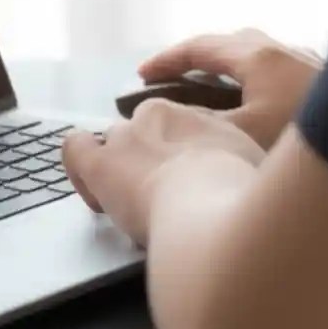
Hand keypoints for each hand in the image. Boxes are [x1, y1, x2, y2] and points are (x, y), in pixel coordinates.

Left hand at [63, 100, 264, 243]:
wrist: (218, 212)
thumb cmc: (244, 193)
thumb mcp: (251, 163)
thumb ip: (235, 159)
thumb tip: (240, 169)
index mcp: (189, 115)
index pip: (171, 128)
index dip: (175, 156)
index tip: (184, 181)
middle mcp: (151, 118)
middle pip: (141, 135)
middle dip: (149, 162)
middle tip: (162, 196)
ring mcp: (122, 139)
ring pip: (110, 147)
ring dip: (119, 171)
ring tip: (132, 205)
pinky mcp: (100, 166)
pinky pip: (75, 151)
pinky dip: (77, 164)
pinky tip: (92, 191)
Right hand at [138, 28, 323, 148]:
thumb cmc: (308, 144)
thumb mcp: (243, 137)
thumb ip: (203, 125)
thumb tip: (173, 118)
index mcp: (260, 57)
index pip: (200, 47)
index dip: (167, 60)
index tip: (140, 75)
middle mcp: (288, 51)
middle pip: (233, 42)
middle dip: (200, 58)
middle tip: (176, 80)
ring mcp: (314, 64)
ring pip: (263, 54)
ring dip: (234, 67)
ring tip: (217, 93)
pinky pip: (284, 68)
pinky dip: (260, 79)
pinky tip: (266, 106)